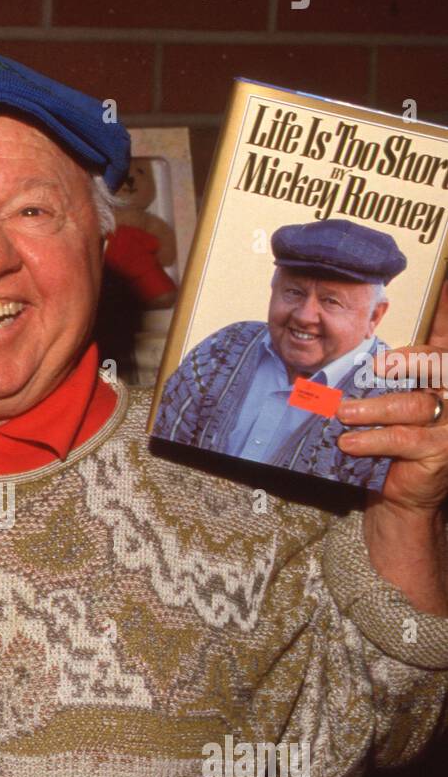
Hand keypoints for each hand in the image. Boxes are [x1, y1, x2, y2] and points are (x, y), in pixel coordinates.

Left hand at [336, 279, 447, 515]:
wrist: (397, 497)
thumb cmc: (386, 446)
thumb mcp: (380, 407)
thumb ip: (376, 381)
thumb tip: (340, 366)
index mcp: (440, 373)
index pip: (445, 335)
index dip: (447, 308)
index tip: (446, 279)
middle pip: (435, 364)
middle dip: (406, 362)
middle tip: (376, 366)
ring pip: (412, 404)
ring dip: (373, 408)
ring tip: (343, 413)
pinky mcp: (441, 450)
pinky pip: (404, 438)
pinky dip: (372, 439)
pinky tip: (348, 441)